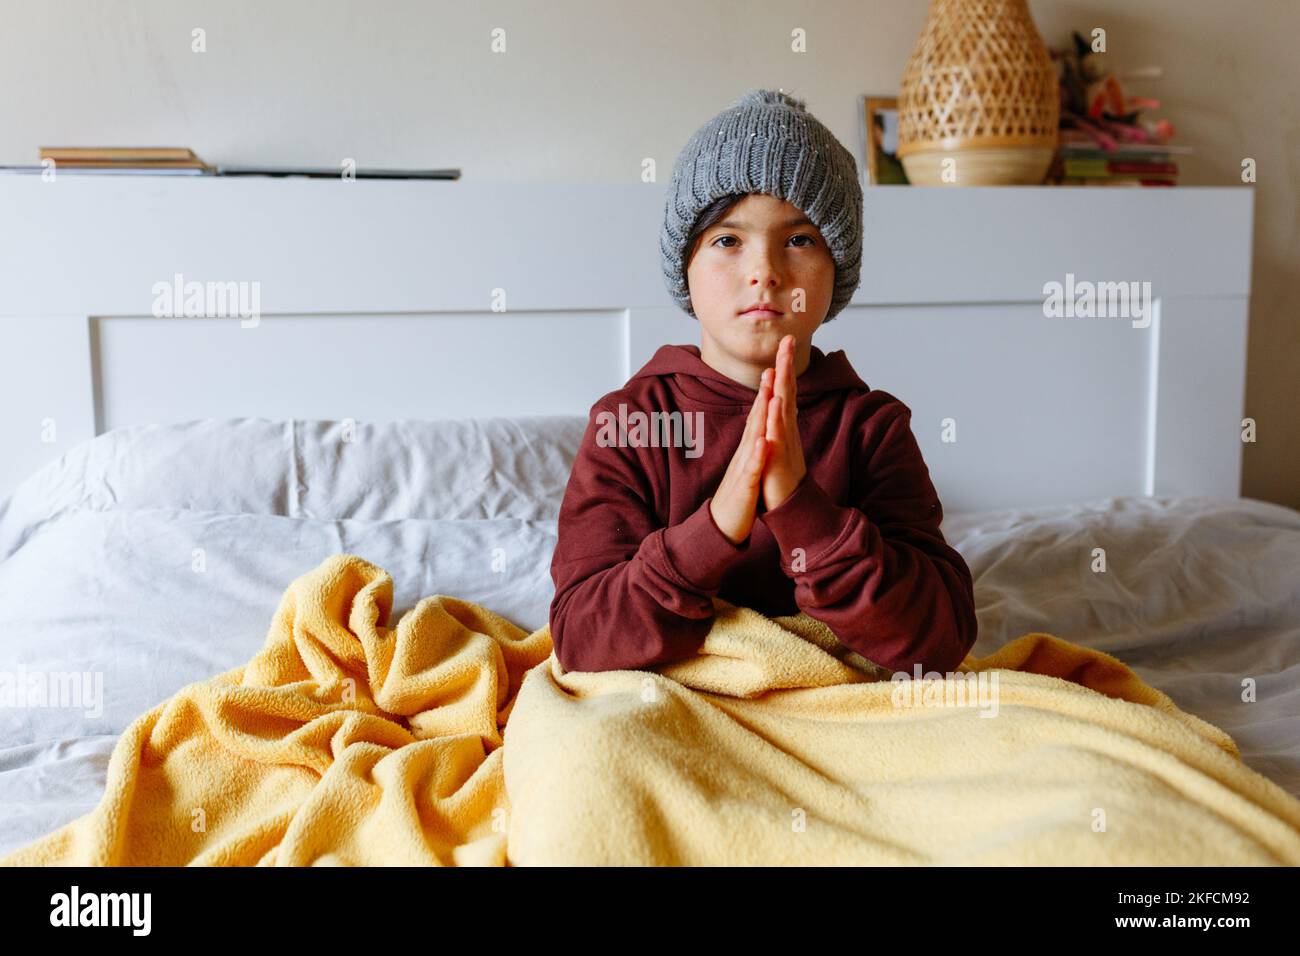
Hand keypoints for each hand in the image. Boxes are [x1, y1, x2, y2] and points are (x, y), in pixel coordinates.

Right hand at [709, 367, 773, 544]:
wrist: (723, 526)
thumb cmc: (739, 497)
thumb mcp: (750, 467)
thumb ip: (754, 448)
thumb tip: (761, 431)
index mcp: (749, 449)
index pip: (759, 416)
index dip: (767, 392)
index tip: (775, 367)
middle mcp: (745, 453)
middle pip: (755, 418)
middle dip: (764, 392)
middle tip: (772, 366)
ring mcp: (744, 468)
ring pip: (753, 439)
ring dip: (760, 417)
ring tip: (768, 394)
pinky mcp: (745, 487)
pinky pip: (752, 469)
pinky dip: (758, 455)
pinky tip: (763, 442)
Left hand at [761, 335, 806, 510]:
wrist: (788, 506)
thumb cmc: (781, 476)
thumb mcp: (779, 443)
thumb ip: (779, 422)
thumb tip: (779, 400)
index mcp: (782, 425)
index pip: (784, 389)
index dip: (784, 366)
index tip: (784, 342)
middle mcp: (785, 429)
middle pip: (786, 391)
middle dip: (786, 365)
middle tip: (788, 339)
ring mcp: (783, 442)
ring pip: (783, 409)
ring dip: (782, 386)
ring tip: (781, 364)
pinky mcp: (778, 457)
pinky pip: (777, 435)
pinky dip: (776, 418)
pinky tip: (775, 403)